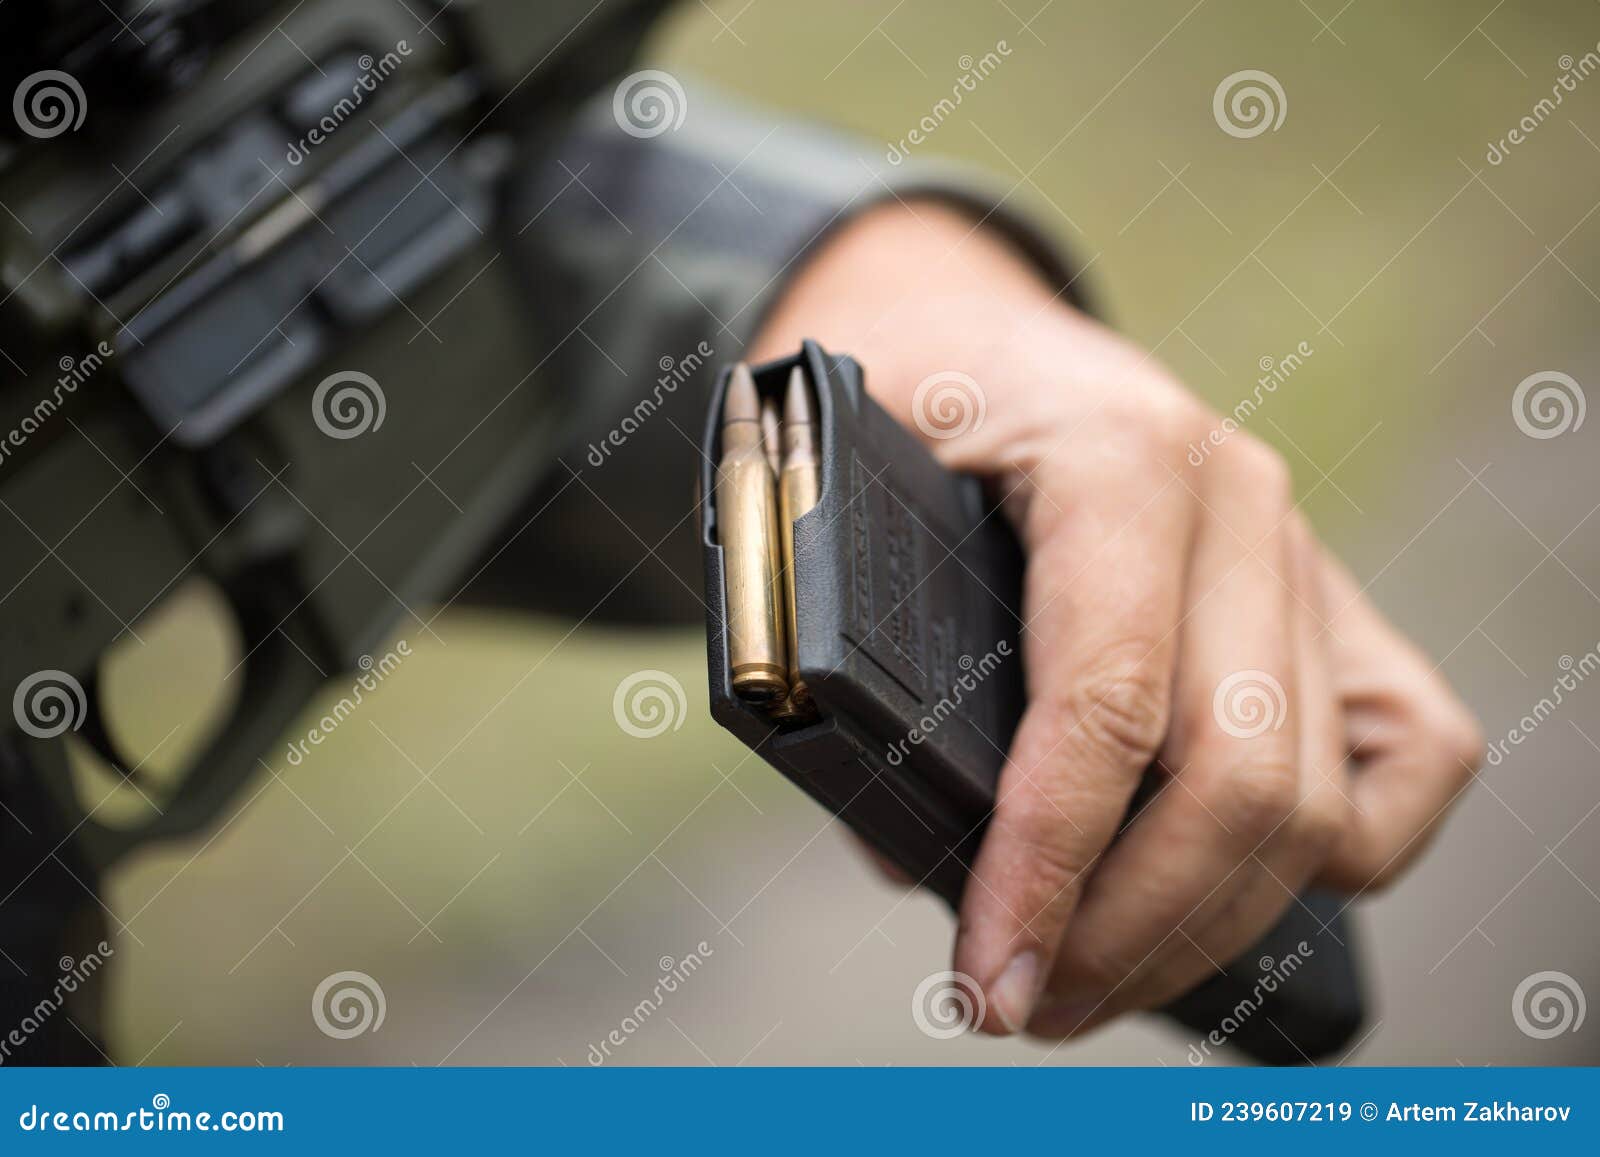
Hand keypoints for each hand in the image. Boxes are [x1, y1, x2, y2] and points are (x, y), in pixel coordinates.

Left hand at [750, 200, 1483, 1036]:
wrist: (968, 339)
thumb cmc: (894, 421)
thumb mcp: (830, 509)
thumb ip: (856, 667)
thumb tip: (918, 864)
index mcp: (1115, 454)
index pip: (1109, 704)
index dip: (1047, 867)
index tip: (986, 977)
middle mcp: (1239, 498)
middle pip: (1236, 779)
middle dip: (1124, 932)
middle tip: (1017, 1003)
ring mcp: (1301, 549)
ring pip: (1315, 800)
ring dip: (1203, 928)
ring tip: (1088, 981)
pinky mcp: (1334, 600)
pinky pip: (1406, 758)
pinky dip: (1336, 855)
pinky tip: (1230, 893)